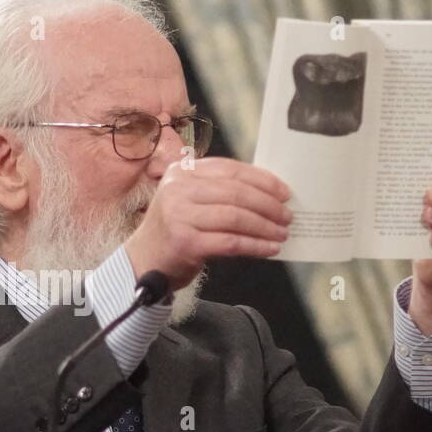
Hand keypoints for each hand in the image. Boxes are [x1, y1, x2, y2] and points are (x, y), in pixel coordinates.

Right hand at [124, 158, 293, 289]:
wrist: (144, 261)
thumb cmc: (175, 230)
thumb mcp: (191, 200)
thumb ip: (220, 191)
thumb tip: (270, 194)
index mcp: (182, 171)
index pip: (231, 170)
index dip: (263, 180)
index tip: (284, 192)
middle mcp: (178, 189)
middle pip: (236, 193)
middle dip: (268, 205)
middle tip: (287, 216)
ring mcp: (179, 215)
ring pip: (236, 217)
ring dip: (265, 227)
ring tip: (281, 234)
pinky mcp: (185, 242)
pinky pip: (231, 242)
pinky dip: (255, 246)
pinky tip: (269, 249)